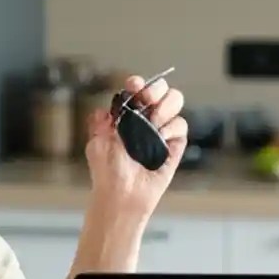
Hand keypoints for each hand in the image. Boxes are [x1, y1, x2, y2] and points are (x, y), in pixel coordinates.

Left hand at [85, 73, 187, 216]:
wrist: (122, 195)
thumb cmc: (108, 173)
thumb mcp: (97, 143)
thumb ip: (100, 122)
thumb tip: (106, 110)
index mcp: (126, 115)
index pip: (136, 89)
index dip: (137, 83)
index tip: (134, 86)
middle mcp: (146, 119)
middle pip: (161, 89)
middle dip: (156, 89)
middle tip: (147, 100)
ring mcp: (161, 130)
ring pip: (175, 101)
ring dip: (164, 108)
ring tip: (153, 124)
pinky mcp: (175, 144)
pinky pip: (181, 125)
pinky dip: (171, 129)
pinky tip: (160, 140)